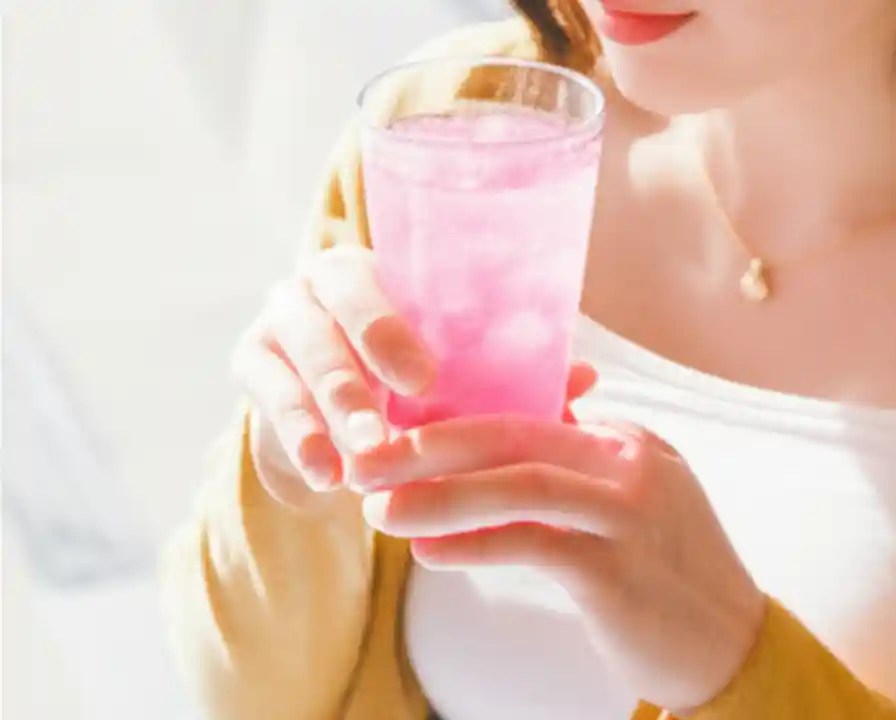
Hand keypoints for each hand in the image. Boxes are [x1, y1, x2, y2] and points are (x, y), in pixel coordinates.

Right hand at [230, 245, 596, 510]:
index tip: (426, 382)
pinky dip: (298, 437)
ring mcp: (279, 321)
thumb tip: (586, 376)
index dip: (397, 327)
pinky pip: (268, 398)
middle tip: (382, 430)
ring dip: (328, 410)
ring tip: (358, 458)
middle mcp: (321, 282)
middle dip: (357, 373)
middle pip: (330, 311)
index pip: (383, 277)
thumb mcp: (459, 375)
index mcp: (380, 267)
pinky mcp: (252, 366)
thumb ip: (508, 372)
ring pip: (297, 356)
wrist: (340, 416)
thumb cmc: (415, 380)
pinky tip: (324, 473)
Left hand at [361, 416, 767, 712]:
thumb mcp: (630, 504)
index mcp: (625, 442)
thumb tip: (504, 440)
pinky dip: (474, 546)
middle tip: (365, 460)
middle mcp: (630, 465)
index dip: (452, 421)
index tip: (394, 435)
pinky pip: (533, 544)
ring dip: (440, 494)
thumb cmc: (668, 576)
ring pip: (520, 484)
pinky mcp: (618, 570)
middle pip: (513, 434)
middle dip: (428, 445)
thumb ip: (574, 470)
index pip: (526, 413)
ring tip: (378, 508)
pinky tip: (427, 554)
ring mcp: (628, 514)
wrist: (731, 645)